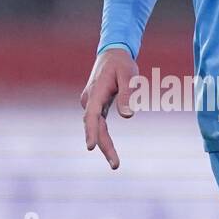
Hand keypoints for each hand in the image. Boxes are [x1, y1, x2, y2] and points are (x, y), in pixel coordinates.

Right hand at [80, 47, 136, 168]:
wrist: (112, 53)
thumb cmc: (122, 63)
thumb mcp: (129, 75)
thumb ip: (128, 94)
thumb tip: (127, 116)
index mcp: (97, 91)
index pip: (92, 115)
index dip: (92, 132)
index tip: (91, 147)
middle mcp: (89, 99)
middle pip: (94, 126)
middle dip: (104, 146)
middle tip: (116, 165)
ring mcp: (91, 103)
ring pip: (95, 127)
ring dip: (104, 144)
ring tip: (115, 163)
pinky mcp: (95, 106)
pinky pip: (98, 124)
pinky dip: (103, 137)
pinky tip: (109, 151)